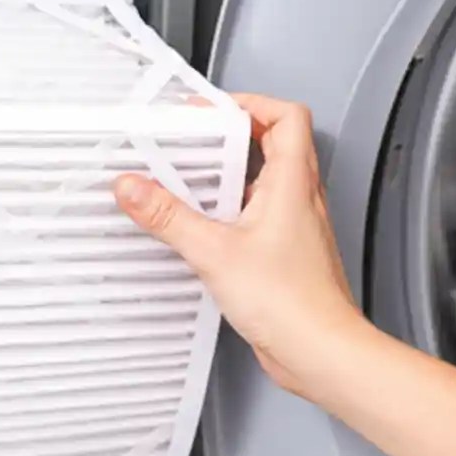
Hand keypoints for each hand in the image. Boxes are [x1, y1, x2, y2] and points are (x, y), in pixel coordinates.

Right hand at [113, 93, 368, 399]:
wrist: (321, 351)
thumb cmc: (293, 304)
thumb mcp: (214, 252)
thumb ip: (169, 217)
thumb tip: (134, 188)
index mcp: (292, 184)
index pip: (285, 117)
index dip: (251, 104)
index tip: (212, 112)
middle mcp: (300, 200)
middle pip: (275, 143)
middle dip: (233, 135)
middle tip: (195, 141)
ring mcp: (295, 227)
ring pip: (267, 180)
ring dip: (232, 173)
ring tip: (193, 181)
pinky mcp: (285, 254)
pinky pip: (259, 214)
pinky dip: (232, 209)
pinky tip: (205, 229)